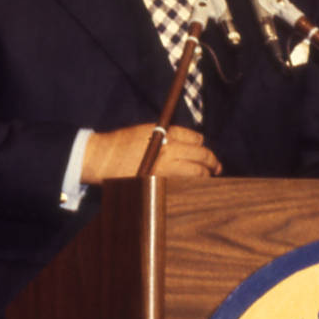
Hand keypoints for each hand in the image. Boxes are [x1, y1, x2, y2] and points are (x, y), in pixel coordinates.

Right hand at [82, 124, 219, 183]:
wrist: (101, 158)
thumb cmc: (120, 144)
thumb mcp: (144, 130)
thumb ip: (166, 134)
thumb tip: (188, 142)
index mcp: (166, 134)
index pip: (195, 138)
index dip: (202, 145)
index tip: (203, 150)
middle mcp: (169, 150)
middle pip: (201, 155)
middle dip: (212, 161)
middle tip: (217, 167)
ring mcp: (165, 168)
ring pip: (197, 172)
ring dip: (206, 175)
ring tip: (209, 177)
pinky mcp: (159, 183)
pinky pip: (184, 185)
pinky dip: (193, 186)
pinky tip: (195, 188)